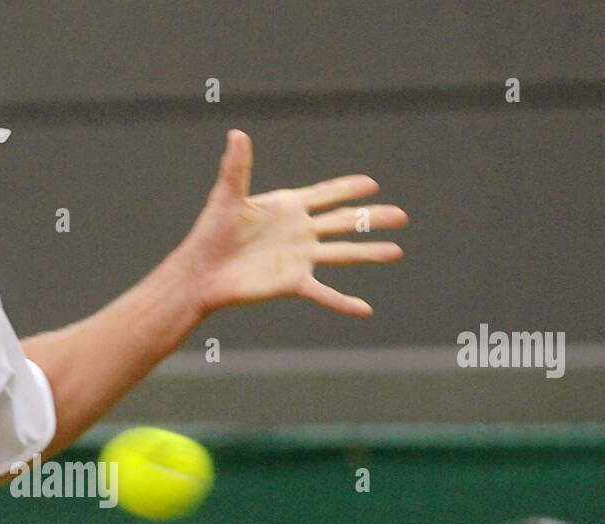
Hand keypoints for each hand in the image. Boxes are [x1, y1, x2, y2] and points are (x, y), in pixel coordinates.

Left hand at [181, 129, 407, 317]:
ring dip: (370, 253)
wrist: (202, 272)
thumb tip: (236, 133)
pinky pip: (324, 293)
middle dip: (373, 217)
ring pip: (343, 254)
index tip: (371, 184)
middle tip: (402, 216)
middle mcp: (299, 232)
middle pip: (345, 222)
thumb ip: (237, 167)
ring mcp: (299, 258)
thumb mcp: (227, 196)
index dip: (348, 188)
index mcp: (288, 207)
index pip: (325, 194)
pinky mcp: (292, 282)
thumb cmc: (211, 233)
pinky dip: (344, 302)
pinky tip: (365, 310)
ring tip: (397, 252)